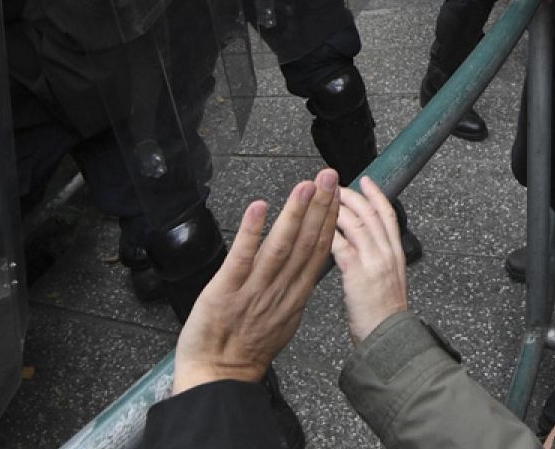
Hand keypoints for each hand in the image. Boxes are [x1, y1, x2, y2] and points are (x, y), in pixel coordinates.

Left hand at [172, 168, 340, 392]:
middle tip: (329, 175)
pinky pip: (241, 258)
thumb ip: (293, 292)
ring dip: (294, 214)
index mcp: (295, 297)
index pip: (318, 252)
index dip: (329, 221)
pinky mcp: (225, 291)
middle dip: (320, 207)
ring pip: (280, 247)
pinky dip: (252, 232)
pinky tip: (260, 208)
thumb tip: (304, 269)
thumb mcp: (282, 322)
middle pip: (307, 244)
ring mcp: (254, 291)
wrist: (217, 378)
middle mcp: (280, 291)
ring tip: (305, 185)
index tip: (337, 194)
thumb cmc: (245, 352)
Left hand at [331, 177, 409, 344]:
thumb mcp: (389, 283)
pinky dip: (331, 232)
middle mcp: (387, 254)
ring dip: (339, 207)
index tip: (366, 181)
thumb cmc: (385, 318)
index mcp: (396, 255)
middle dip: (354, 195)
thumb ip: (379, 263)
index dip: (377, 195)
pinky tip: (319, 226)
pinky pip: (342, 245)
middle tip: (337, 184)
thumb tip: (365, 249)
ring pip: (358, 223)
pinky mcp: (359, 273)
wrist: (390, 339)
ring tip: (325, 198)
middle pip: (372, 213)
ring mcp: (374, 262)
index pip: (388, 215)